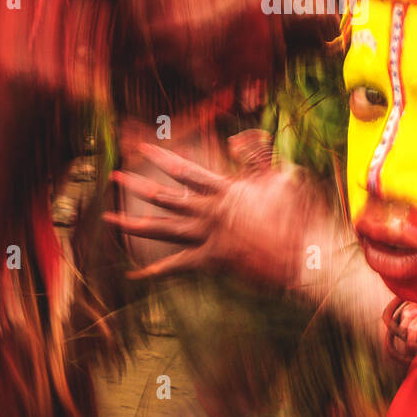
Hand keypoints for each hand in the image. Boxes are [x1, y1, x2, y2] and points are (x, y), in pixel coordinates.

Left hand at [103, 138, 318, 287]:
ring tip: (110, 218)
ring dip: (134, 223)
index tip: (143, 147)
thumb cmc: (302, 214)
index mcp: (227, 189)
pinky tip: (136, 275)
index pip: (186, 170)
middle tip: (116, 175)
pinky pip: (178, 266)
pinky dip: (156, 272)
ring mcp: (209, 237)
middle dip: (138, 184)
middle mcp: (211, 212)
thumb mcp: (284, 174)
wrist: (306, 254)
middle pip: (165, 196)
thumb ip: (256, 155)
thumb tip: (232, 141)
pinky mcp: (213, 262)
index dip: (162, 158)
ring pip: (163, 229)